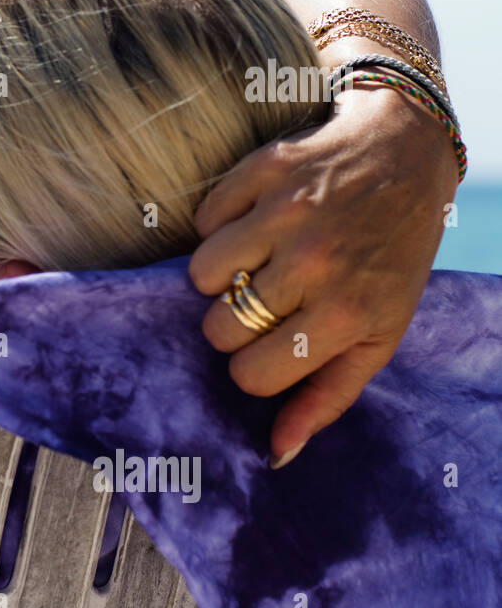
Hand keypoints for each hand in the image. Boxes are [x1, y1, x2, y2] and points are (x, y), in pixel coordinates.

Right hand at [188, 86, 457, 466]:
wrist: (405, 153)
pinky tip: (257, 219)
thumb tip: (275, 454)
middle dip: (235, 321)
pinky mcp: (263, 172)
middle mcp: (317, 264)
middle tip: (266, 298)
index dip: (255, 363)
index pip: (252, 374)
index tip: (273, 342)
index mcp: (348, 314)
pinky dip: (220, 224)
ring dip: (222, 273)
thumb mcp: (378, 334)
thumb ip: (327, 397)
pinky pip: (203, 221)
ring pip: (201, 276)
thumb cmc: (390, 255)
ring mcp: (288, 214)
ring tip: (258, 258)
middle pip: (220, 329)